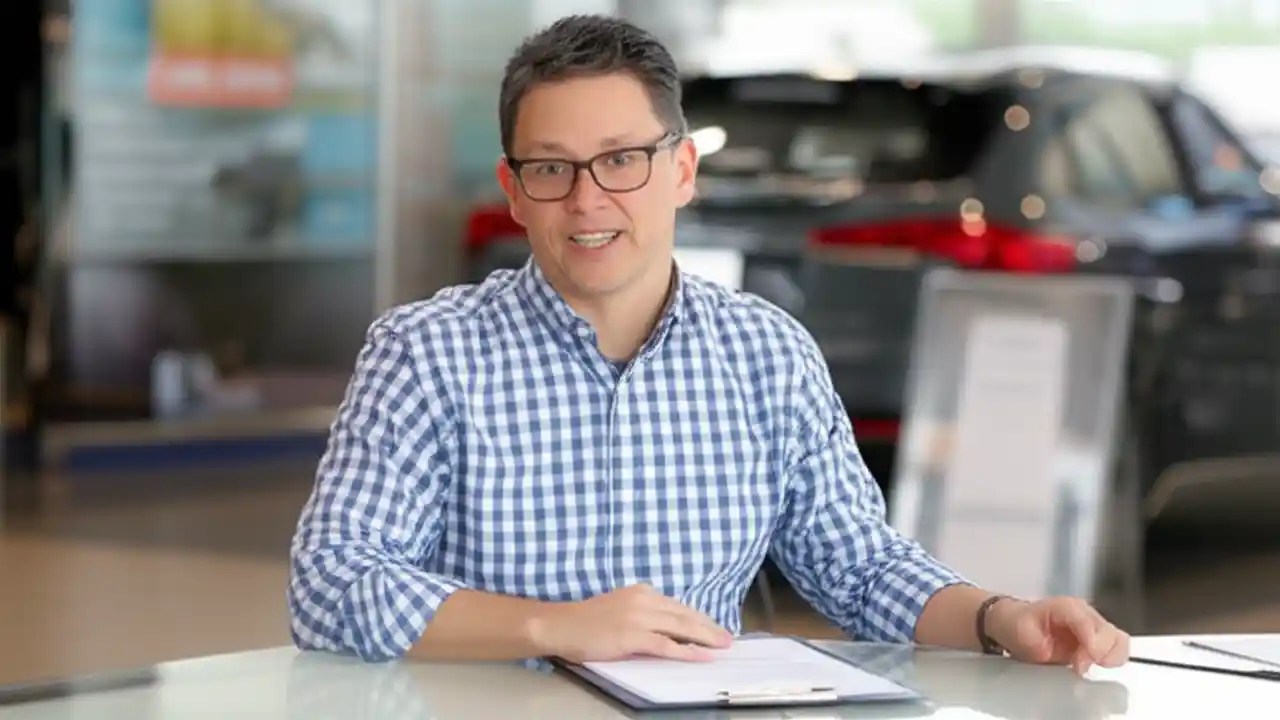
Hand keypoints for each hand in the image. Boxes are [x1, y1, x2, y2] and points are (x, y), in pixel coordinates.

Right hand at [528, 584, 733, 662]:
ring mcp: (639, 618)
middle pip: (684, 615)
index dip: (699, 618)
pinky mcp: (633, 636)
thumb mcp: (620, 608)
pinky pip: (667, 645)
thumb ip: (643, 614)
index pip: (677, 606)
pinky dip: (687, 651)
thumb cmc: (586, 621)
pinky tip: (701, 655)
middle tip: (727, 637)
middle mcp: (644, 600)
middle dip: (709, 627)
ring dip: (705, 638)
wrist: (561, 624)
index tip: (713, 627)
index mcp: (642, 592)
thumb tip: (667, 628)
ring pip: (681, 627)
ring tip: (722, 645)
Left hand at [986, 596, 1129, 674]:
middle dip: (1100, 654)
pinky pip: (1116, 651)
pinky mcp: (1098, 642)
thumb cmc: (1019, 625)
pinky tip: (1091, 665)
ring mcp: (1094, 627)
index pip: (1089, 623)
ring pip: (1120, 642)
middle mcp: (1086, 614)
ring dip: (1108, 658)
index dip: (1090, 645)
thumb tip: (1056, 655)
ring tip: (1085, 665)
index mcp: (1068, 607)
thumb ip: (1039, 643)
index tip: (1080, 664)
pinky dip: (1109, 662)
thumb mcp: (1021, 631)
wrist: (1015, 625)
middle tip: (1079, 666)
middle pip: (1112, 633)